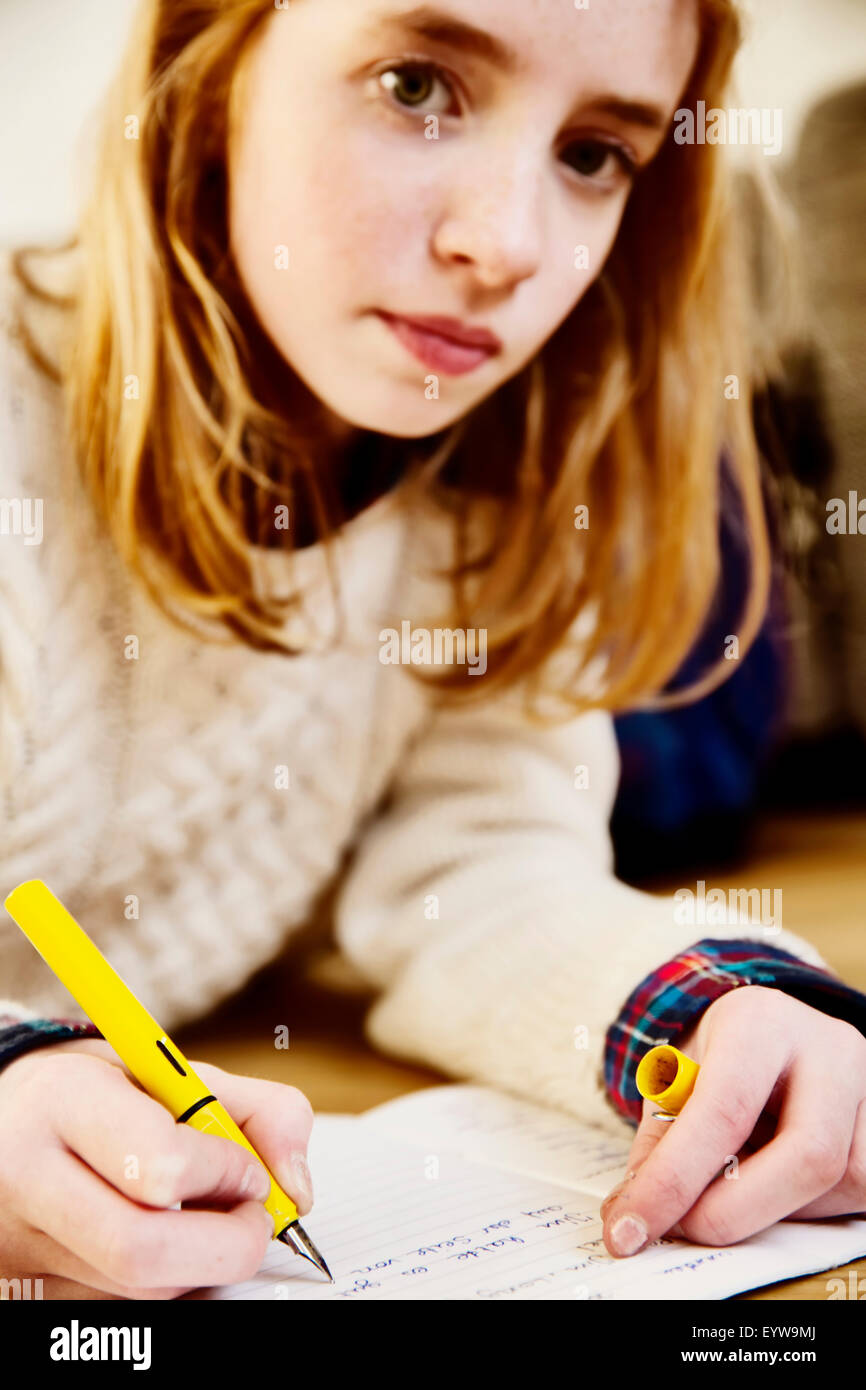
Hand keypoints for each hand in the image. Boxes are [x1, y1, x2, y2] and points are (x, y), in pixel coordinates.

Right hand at [0, 1038, 314, 1298]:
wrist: (12, 1113)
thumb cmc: (103, 1090)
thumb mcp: (177, 1071)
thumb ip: (259, 1109)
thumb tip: (296, 1188)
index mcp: (66, 1099)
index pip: (160, 1164)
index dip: (226, 1174)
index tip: (247, 1168)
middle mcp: (29, 1173)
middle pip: (144, 1250)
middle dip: (227, 1244)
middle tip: (254, 1218)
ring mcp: (19, 1238)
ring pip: (135, 1287)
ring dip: (199, 1263)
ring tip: (206, 1216)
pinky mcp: (23, 1284)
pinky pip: (115, 1301)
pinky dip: (162, 1278)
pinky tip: (165, 1236)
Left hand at [600, 985, 865, 1255]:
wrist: (772, 1033)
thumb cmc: (719, 1060)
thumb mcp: (676, 1081)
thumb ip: (659, 1147)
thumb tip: (635, 1218)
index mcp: (760, 1022)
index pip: (724, 1108)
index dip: (676, 1178)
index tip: (632, 1227)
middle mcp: (829, 1048)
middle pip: (807, 1154)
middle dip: (738, 1210)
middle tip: (687, 1229)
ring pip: (844, 1179)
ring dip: (778, 1209)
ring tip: (735, 1189)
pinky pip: (861, 1191)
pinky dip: (809, 1206)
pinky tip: (775, 1185)